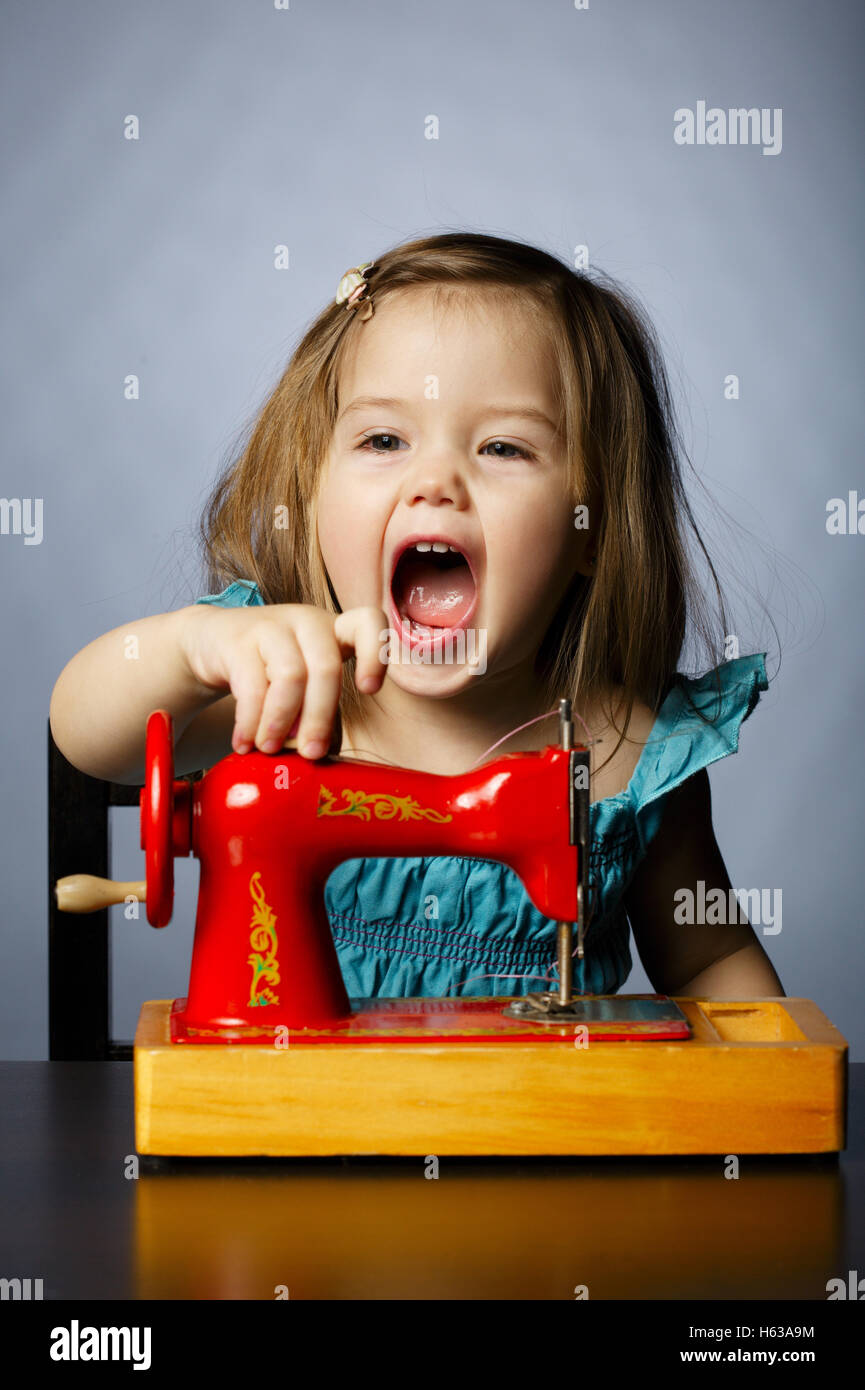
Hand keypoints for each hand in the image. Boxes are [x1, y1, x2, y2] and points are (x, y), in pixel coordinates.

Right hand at [178, 603, 387, 757]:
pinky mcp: (239, 640)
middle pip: (326, 667)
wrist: (211, 641)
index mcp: (334, 631)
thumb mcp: (302, 679)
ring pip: (290, 676)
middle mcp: (307, 622)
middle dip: (320, 717)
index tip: (368, 691)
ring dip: (282, 721)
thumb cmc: (269, 668)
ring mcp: (272, 626)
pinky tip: (244, 743)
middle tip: (310, 753)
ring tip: (270, 749)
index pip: (368, 621)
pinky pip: (251, 685)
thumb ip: (316, 709)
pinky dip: (250, 721)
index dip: (375, 654)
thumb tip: (319, 756)